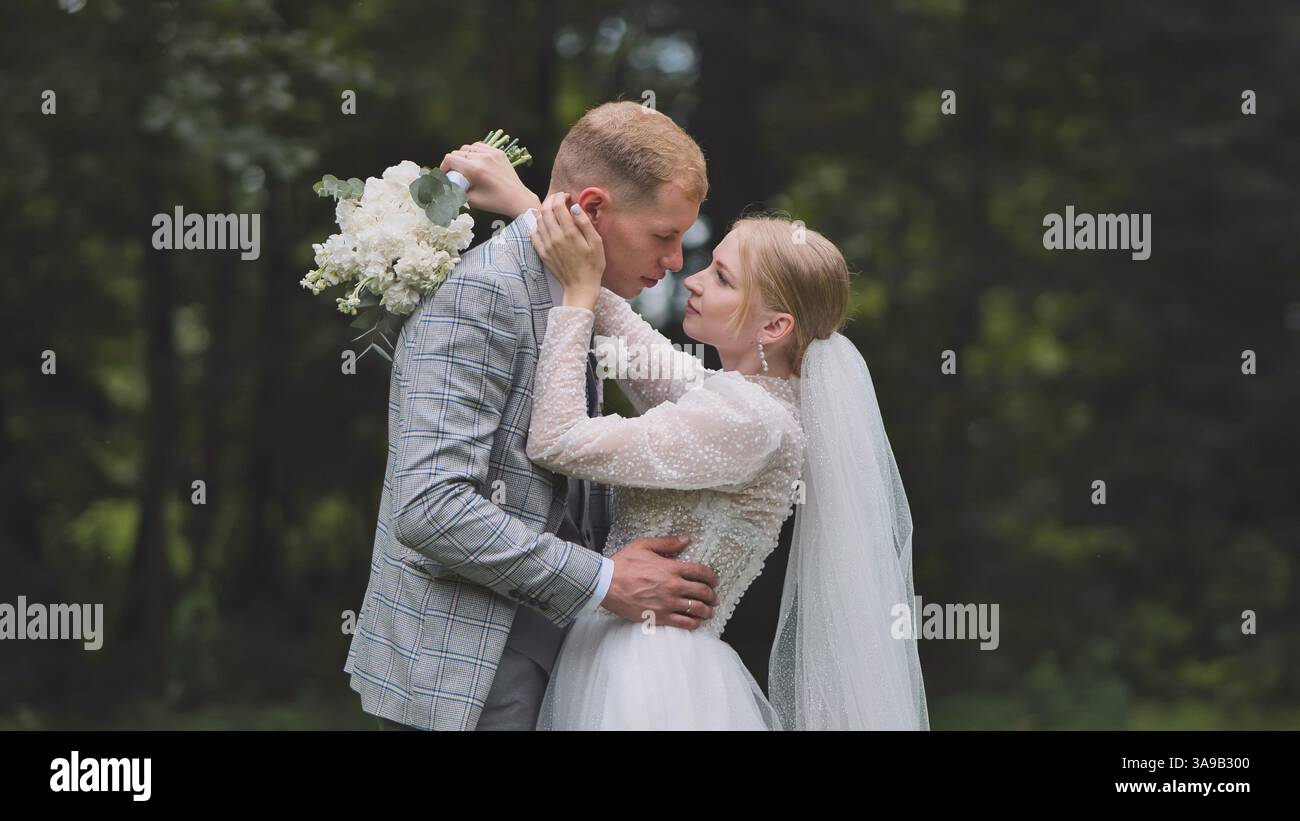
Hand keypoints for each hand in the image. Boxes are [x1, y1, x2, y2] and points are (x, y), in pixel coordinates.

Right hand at [438, 142, 539, 217]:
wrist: (518, 199)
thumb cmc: (495, 202)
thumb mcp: (472, 200)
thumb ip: (456, 191)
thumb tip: (444, 186)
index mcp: (475, 169)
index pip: (450, 159)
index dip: (443, 166)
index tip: (445, 174)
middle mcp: (483, 157)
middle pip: (458, 153)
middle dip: (453, 163)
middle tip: (456, 174)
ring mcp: (492, 153)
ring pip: (468, 148)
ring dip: (463, 156)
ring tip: (466, 167)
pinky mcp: (498, 152)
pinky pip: (480, 146)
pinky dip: (474, 152)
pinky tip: (476, 161)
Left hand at [532, 192, 603, 309]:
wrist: (580, 287)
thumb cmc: (593, 265)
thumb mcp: (596, 243)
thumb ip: (585, 223)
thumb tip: (575, 207)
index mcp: (569, 233)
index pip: (558, 206)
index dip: (561, 197)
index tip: (567, 196)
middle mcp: (555, 237)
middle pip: (546, 210)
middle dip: (551, 200)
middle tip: (559, 199)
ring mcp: (547, 245)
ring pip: (539, 220)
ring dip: (544, 211)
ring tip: (553, 209)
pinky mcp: (542, 253)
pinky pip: (533, 234)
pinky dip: (536, 224)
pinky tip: (543, 223)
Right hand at [600, 535, 720, 630]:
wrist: (606, 584)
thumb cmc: (623, 563)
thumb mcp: (644, 545)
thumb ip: (667, 543)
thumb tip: (686, 539)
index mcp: (671, 568)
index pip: (701, 572)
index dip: (712, 576)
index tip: (714, 580)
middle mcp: (673, 587)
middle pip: (703, 592)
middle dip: (712, 595)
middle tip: (713, 597)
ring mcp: (668, 603)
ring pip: (697, 609)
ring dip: (707, 611)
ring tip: (709, 611)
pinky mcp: (660, 617)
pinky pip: (684, 623)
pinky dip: (694, 623)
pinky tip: (696, 622)